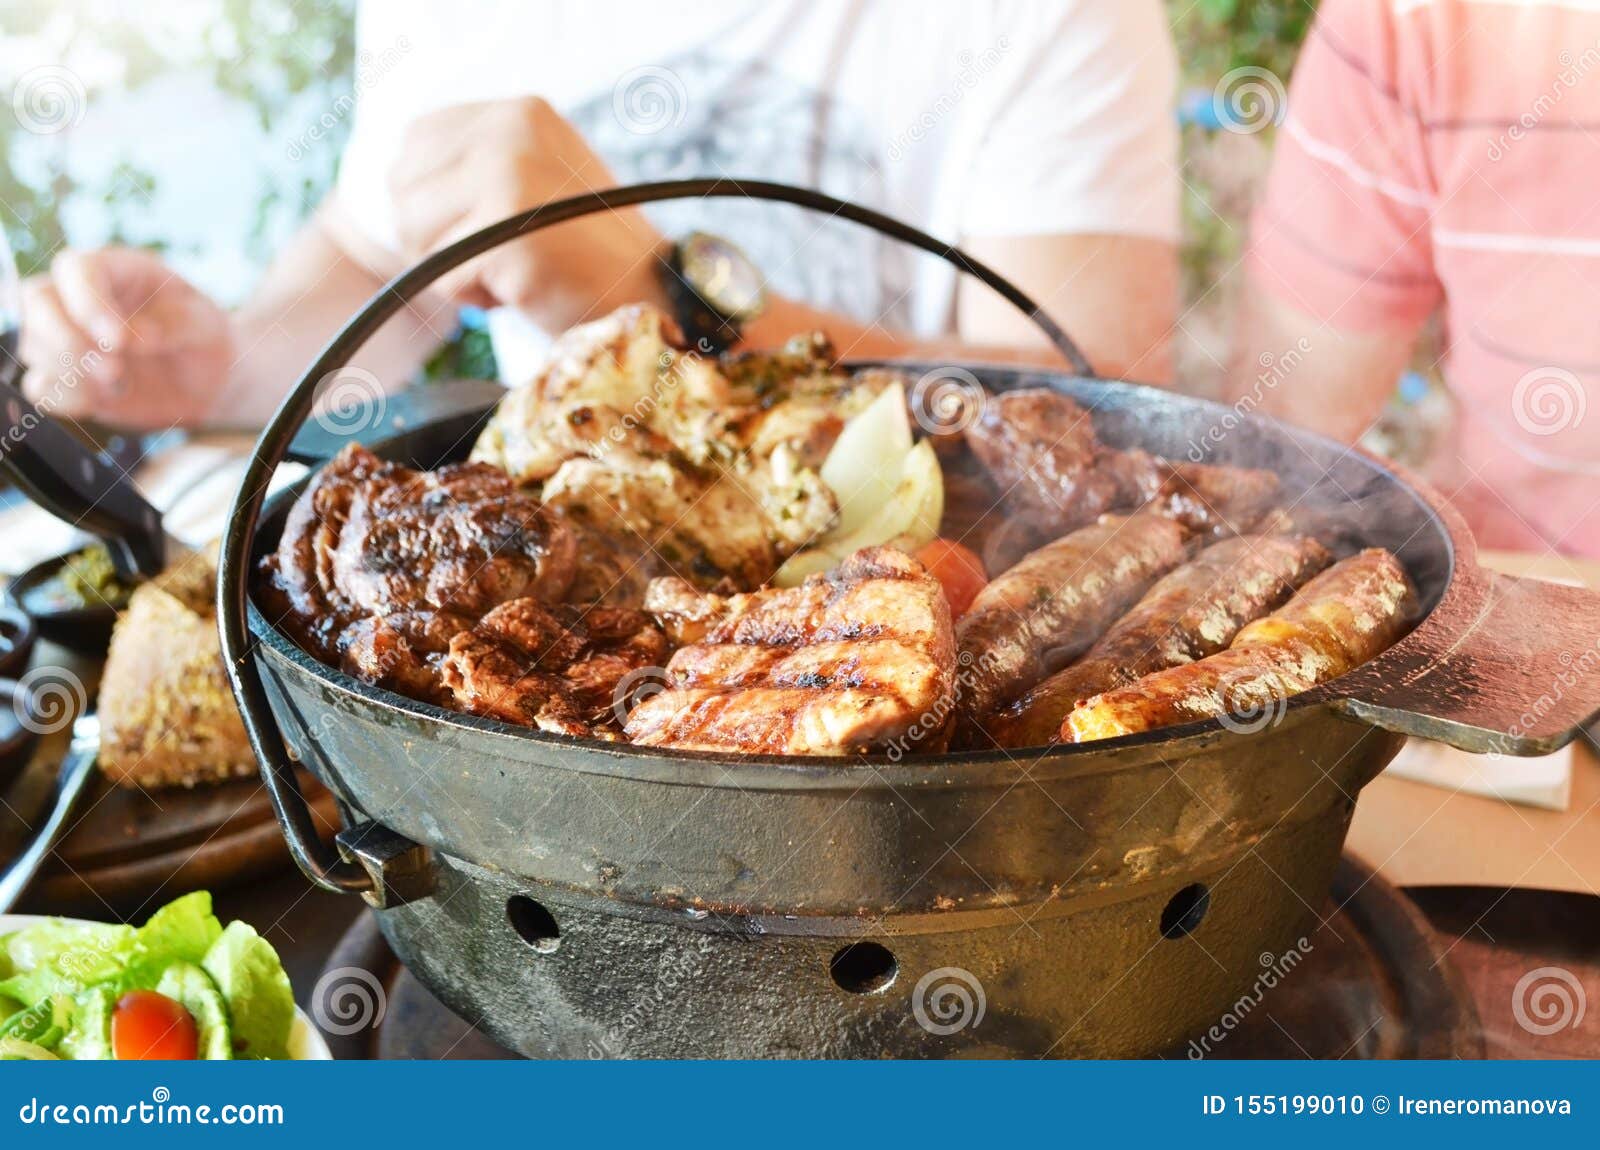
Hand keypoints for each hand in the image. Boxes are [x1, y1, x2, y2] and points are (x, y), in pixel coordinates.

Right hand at [19, 247, 232, 428]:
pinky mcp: (69, 377)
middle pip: (37, 301)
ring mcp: (69, 337)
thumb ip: (172, 324)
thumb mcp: (204, 324)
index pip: (76, 269)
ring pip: (33, 344)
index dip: (87, 303)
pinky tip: (102, 399)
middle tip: (114, 369)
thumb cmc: (205, 339)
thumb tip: (130, 338)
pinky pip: (40, 386)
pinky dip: (64, 397)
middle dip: (68, 339)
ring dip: (69, 370)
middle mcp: (81, 298)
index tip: (120, 340)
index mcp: (116, 270)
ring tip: (119, 383)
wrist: (210, 381)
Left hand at [388, 97, 664, 330]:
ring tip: (507, 270)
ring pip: (414, 229)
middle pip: (403, 187)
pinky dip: (471, 296)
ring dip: (449, 266)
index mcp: (518, 112)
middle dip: (434, 235)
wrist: (647, 296)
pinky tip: (518, 292)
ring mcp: (507, 177)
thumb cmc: (587, 252)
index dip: (430, 198)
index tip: (482, 224)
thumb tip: (398, 181)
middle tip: (495, 254)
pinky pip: (441, 272)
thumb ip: (478, 162)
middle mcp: (510, 131)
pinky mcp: (504, 231)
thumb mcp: (537, 178)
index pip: (414, 142)